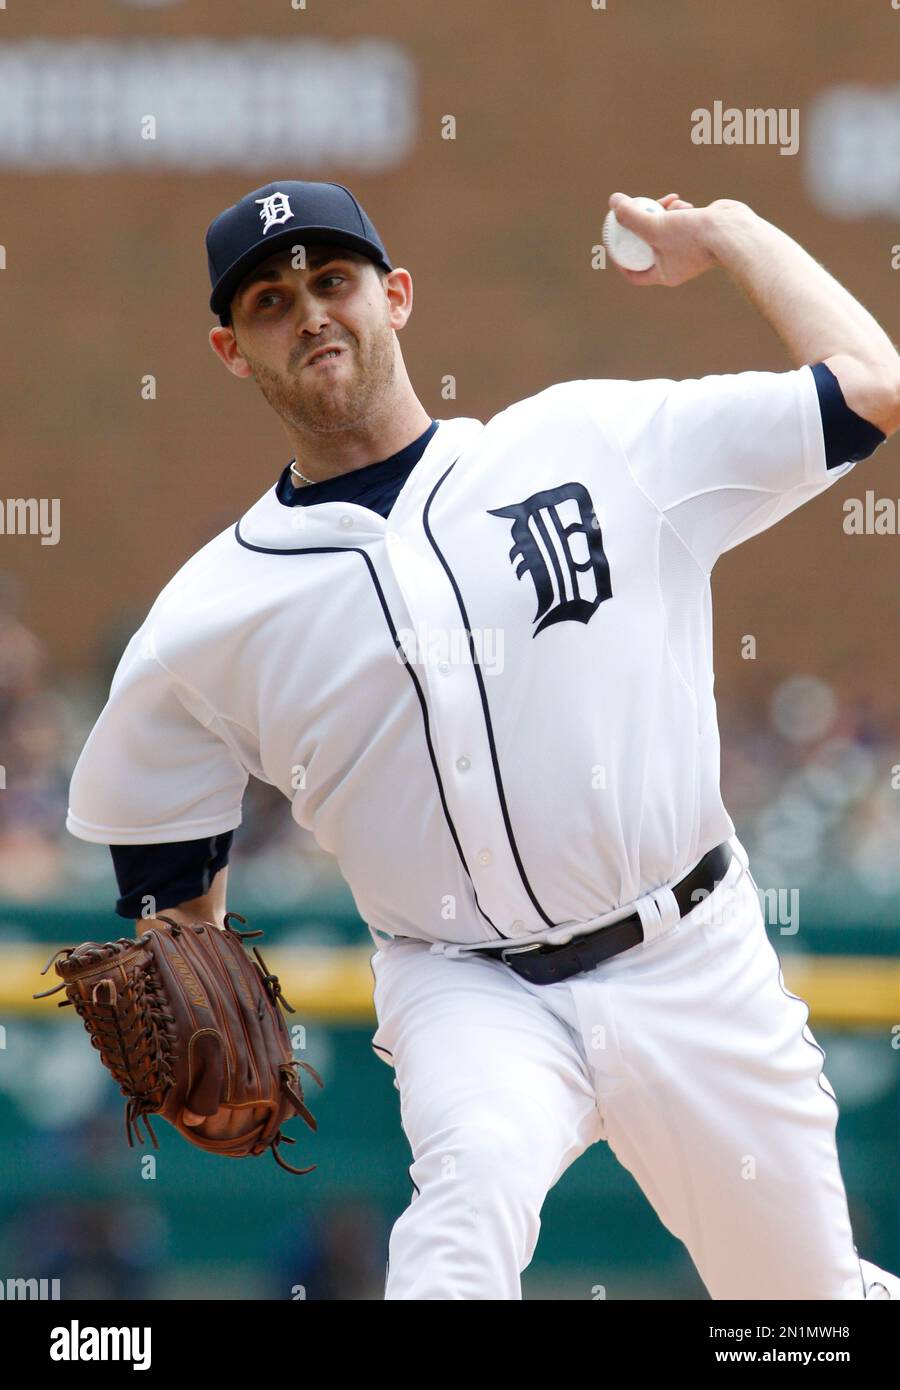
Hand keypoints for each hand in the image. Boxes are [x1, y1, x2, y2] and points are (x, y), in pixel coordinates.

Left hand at [607, 191, 739, 287]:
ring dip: (662, 211)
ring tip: (670, 202)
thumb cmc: (694, 236)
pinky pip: (681, 220)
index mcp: (664, 274)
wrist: (733, 230)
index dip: (620, 256)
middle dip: (641, 224)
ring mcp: (689, 249)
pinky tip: (685, 204)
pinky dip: (679, 209)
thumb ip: (632, 216)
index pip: (634, 272)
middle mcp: (676, 264)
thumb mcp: (655, 226)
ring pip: (664, 228)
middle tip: (633, 207)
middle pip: (647, 245)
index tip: (614, 238)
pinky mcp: (699, 233)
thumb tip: (612, 202)